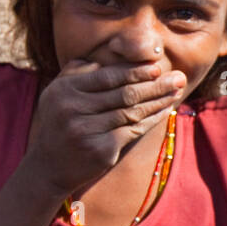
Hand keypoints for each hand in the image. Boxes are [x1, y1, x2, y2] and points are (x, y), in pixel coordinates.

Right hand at [24, 58, 185, 196]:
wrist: (49, 166)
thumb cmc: (59, 124)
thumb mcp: (58, 94)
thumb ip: (77, 73)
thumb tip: (105, 59)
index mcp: (65, 90)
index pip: (107, 77)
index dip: (135, 71)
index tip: (157, 67)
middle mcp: (73, 109)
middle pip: (124, 94)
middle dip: (155, 85)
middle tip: (178, 78)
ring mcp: (87, 131)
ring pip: (132, 112)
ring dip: (158, 101)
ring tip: (176, 92)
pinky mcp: (101, 150)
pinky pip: (133, 130)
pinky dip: (152, 119)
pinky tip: (165, 110)